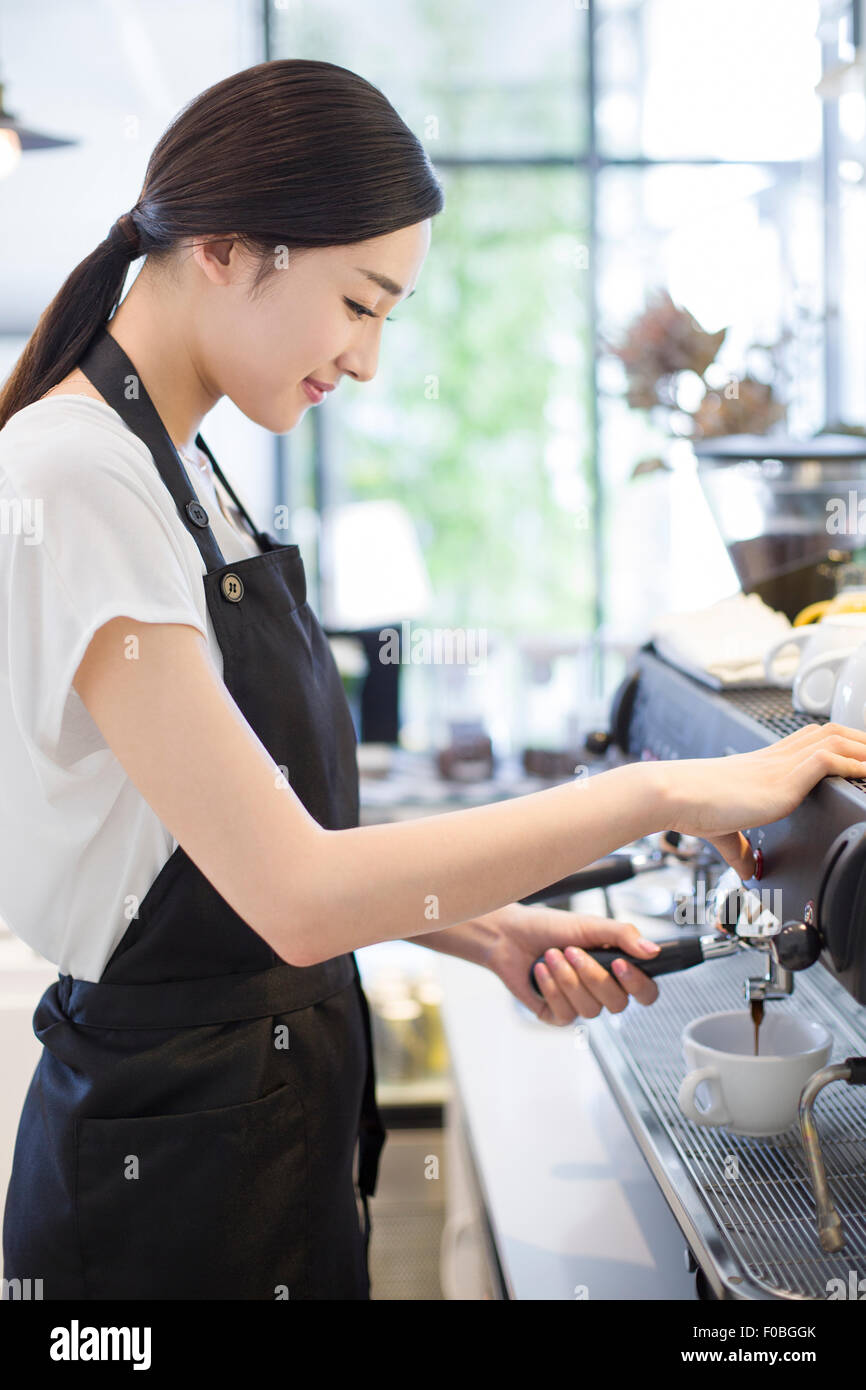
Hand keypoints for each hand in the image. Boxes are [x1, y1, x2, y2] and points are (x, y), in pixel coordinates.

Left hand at [486, 900, 662, 1025]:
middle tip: (573, 951)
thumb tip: (653, 950)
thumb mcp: (591, 924)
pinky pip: (565, 1014)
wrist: (509, 934)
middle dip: (593, 976)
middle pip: (618, 1003)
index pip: (645, 992)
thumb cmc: (550, 927)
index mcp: (616, 969)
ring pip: (590, 1009)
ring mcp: (580, 1004)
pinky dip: (551, 988)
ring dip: (567, 979)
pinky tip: (541, 971)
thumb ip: (623, 935)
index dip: (637, 984)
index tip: (618, 964)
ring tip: (552, 955)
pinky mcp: (557, 1014)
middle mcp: (601, 990)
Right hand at [663, 722, 865, 874]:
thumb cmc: (690, 806)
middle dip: (859, 740)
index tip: (856, 754)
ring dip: (863, 748)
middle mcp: (775, 758)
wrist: (674, 795)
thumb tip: (747, 870)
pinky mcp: (783, 776)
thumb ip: (740, 849)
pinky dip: (853, 764)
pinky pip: (829, 759)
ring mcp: (781, 764)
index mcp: (764, 764)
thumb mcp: (723, 831)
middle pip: (829, 731)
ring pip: (835, 739)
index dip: (837, 743)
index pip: (809, 741)